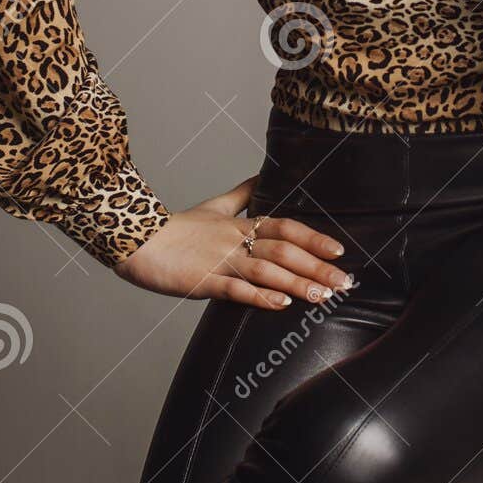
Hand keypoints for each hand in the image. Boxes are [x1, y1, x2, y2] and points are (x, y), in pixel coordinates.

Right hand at [111, 177, 354, 309]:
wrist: (137, 239)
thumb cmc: (176, 228)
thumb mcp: (214, 206)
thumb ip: (241, 195)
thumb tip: (262, 177)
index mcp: (240, 224)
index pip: (286, 228)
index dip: (314, 238)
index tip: (339, 252)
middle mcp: (236, 240)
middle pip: (285, 250)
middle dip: (318, 268)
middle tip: (345, 284)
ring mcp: (221, 261)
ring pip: (267, 270)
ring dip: (298, 284)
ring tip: (322, 297)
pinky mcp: (204, 281)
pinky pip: (237, 289)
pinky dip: (261, 296)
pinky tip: (282, 304)